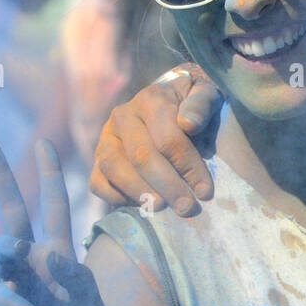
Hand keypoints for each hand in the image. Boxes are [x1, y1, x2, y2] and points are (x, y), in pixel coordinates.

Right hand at [0, 139, 104, 305]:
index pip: (51, 209)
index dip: (47, 178)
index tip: (43, 144)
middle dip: (2, 179)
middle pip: (13, 214)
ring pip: (2, 249)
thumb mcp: (88, 304)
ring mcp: (8, 284)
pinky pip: (1, 296)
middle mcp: (30, 264)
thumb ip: (73, 276)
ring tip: (21, 259)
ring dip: (12, 250)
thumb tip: (49, 252)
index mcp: (57, 256)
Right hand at [90, 63, 222, 215]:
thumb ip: (201, 106)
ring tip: (162, 207)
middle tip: (186, 207)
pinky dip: (115, 197)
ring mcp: (106, 137)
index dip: (188, 167)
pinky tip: (140, 205)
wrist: (175, 109)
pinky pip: (97, 182)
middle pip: (142, 156)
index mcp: (152, 99)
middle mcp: (123, 115)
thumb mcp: (207, 98)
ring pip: (114, 168)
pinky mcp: (97, 158)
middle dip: (168, 185)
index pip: (169, 139)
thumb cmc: (196, 110)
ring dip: (140, 193)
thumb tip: (188, 124)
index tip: (205, 190)